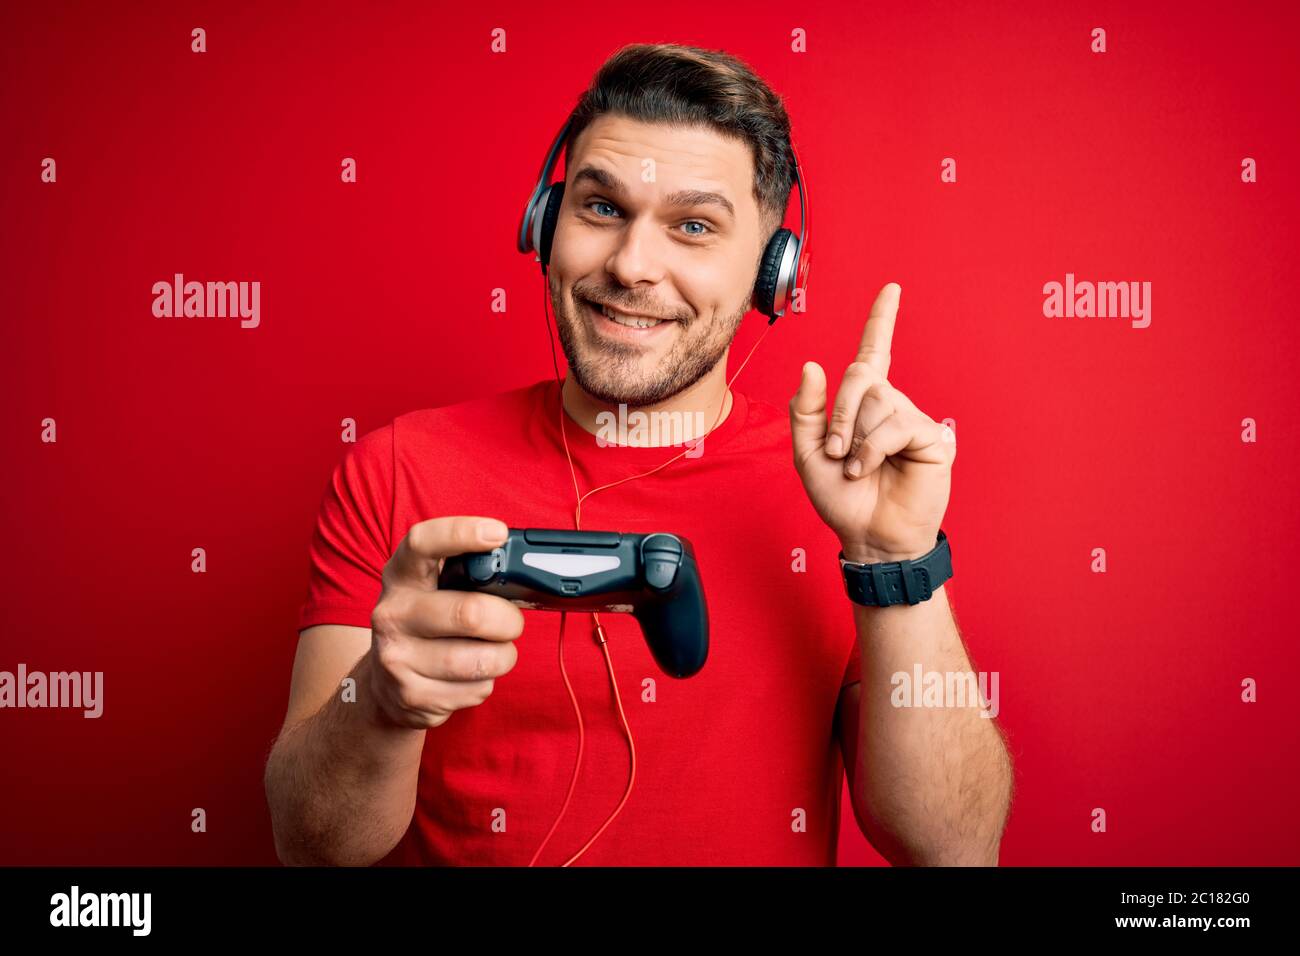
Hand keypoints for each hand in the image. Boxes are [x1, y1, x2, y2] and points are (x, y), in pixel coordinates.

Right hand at [367, 516, 524, 728]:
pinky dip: (486, 683)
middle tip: (512, 623)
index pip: (424, 543)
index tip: (497, 533)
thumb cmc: (428, 625)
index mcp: (401, 576)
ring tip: (493, 651)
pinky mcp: (411, 696)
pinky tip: (469, 676)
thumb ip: (468, 576)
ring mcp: (396, 657)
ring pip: (480, 659)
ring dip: (502, 656)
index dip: (462, 532)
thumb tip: (523, 573)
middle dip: (507, 620)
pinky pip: (475, 689)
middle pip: (470, 613)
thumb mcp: (434, 591)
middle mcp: (392, 613)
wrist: (384, 685)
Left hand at [789, 283, 954, 563]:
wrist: (868, 536)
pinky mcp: (932, 438)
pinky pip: (895, 424)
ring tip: (855, 466)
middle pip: (862, 376)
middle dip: (840, 413)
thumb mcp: (808, 453)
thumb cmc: (841, 498)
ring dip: (854, 436)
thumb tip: (813, 365)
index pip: (872, 353)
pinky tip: (870, 468)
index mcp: (863, 405)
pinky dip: (872, 448)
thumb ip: (806, 410)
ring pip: (877, 401)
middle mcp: (890, 406)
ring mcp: (913, 420)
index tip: (891, 289)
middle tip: (836, 451)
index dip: (881, 320)